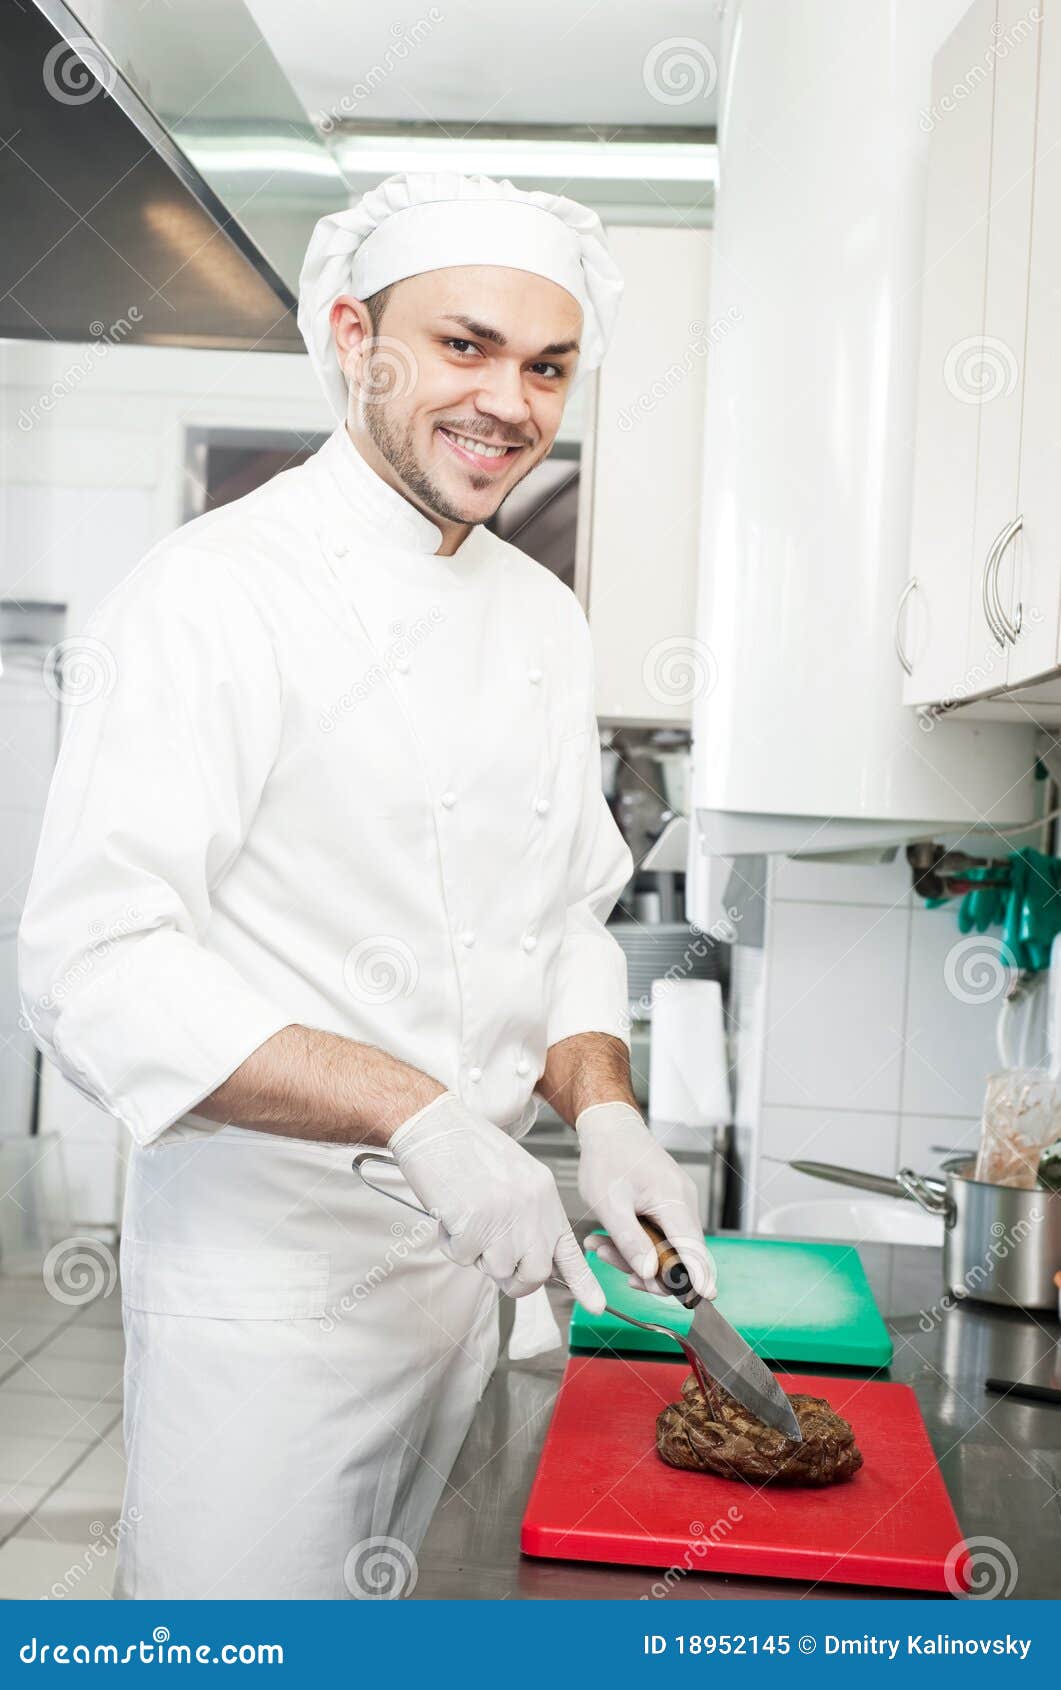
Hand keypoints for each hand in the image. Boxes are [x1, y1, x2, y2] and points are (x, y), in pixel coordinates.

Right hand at [388, 1092, 605, 1313]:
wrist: (436, 1125)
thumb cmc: (466, 1148)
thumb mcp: (513, 1177)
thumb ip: (525, 1216)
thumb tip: (520, 1256)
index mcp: (544, 1195)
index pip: (568, 1248)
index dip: (583, 1282)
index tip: (595, 1305)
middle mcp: (532, 1208)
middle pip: (535, 1273)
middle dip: (513, 1280)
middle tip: (490, 1259)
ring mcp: (505, 1217)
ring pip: (497, 1270)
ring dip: (476, 1255)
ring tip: (465, 1219)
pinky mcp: (476, 1224)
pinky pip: (463, 1257)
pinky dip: (451, 1243)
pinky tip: (449, 1213)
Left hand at [575, 1102, 716, 1299]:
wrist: (609, 1127)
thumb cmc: (608, 1158)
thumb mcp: (610, 1204)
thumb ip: (630, 1241)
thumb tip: (649, 1273)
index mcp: (674, 1200)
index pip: (693, 1247)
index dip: (699, 1275)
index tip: (706, 1297)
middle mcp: (684, 1202)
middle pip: (679, 1253)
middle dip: (646, 1268)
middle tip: (609, 1260)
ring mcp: (679, 1202)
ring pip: (666, 1246)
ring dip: (635, 1254)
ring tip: (599, 1245)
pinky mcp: (669, 1203)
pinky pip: (660, 1234)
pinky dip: (637, 1241)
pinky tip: (610, 1238)